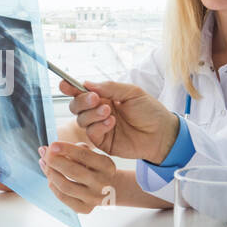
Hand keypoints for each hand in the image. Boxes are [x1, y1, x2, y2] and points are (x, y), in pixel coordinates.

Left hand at [39, 141, 116, 213]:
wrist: (109, 189)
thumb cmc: (95, 167)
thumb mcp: (92, 155)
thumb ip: (75, 149)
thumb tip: (49, 150)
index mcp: (107, 166)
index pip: (84, 155)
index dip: (66, 149)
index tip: (52, 145)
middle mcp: (102, 183)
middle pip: (72, 171)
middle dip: (54, 160)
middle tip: (44, 152)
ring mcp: (94, 198)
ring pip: (65, 186)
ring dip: (50, 173)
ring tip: (43, 162)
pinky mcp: (85, 208)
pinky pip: (63, 197)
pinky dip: (53, 186)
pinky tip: (49, 177)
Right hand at [64, 79, 179, 161]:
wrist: (162, 133)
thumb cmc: (150, 111)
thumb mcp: (132, 92)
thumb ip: (109, 87)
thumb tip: (86, 84)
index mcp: (104, 97)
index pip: (81, 91)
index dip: (70, 88)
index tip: (64, 84)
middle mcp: (98, 112)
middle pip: (76, 106)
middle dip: (81, 101)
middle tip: (95, 99)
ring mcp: (99, 127)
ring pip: (81, 120)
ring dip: (92, 114)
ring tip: (109, 112)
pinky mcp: (102, 142)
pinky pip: (91, 133)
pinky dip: (98, 126)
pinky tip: (111, 122)